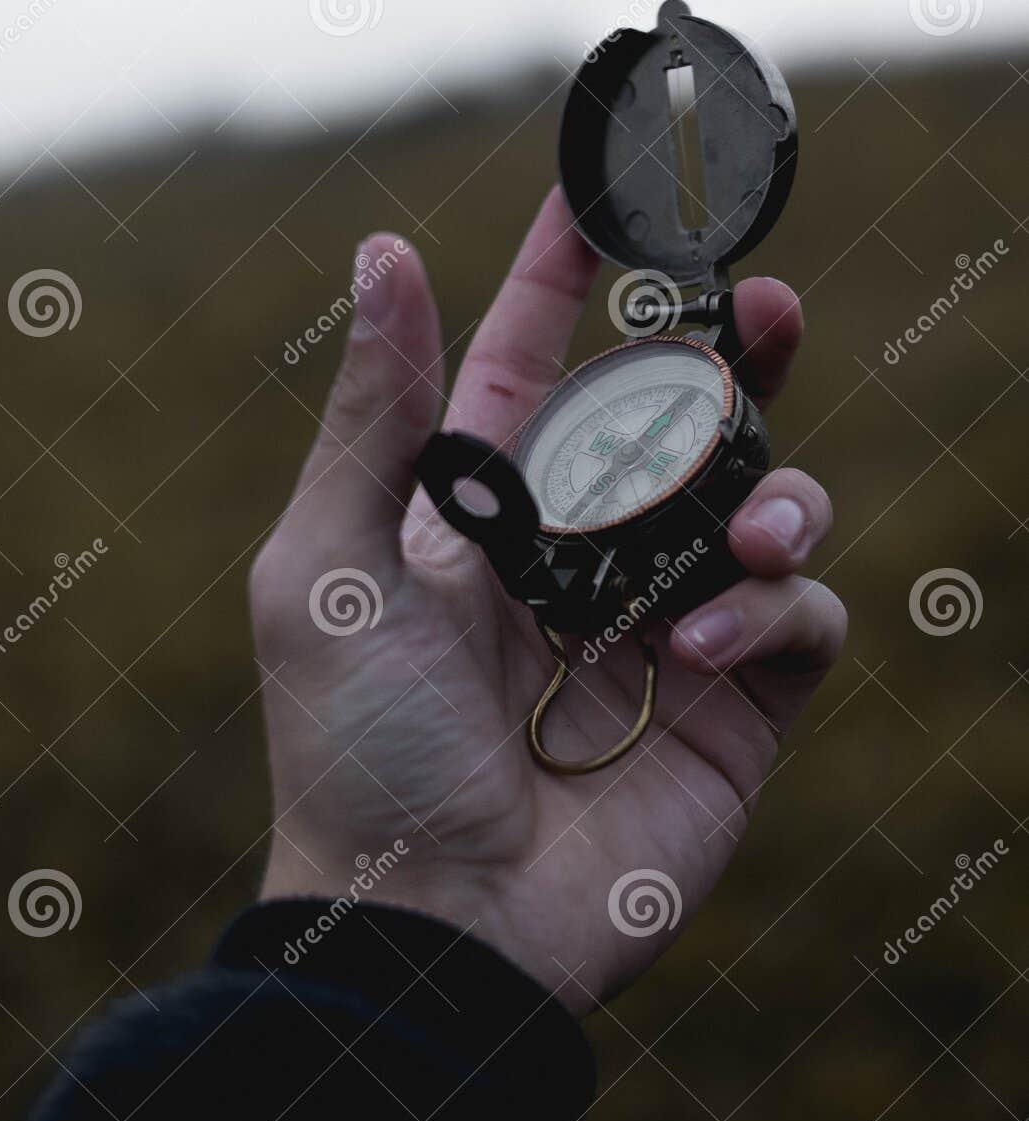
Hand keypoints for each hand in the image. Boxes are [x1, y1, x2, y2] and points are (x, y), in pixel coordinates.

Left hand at [251, 188, 845, 1013]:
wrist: (433, 929)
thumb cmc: (357, 749)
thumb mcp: (325, 569)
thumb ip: (378, 417)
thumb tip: (382, 253)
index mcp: (479, 513)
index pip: (533, 368)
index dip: (563, 278)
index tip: (600, 191)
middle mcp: (578, 557)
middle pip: (674, 422)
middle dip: (725, 356)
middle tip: (764, 304)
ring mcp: (662, 628)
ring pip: (760, 505)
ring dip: (770, 492)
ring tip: (750, 521)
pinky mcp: (734, 706)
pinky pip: (795, 617)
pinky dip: (771, 607)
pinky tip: (705, 644)